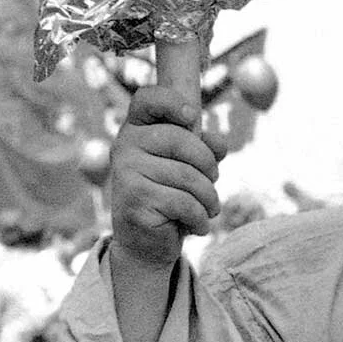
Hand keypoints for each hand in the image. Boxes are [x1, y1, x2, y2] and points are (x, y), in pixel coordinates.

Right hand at [108, 84, 222, 269]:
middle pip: (182, 140)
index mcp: (137, 129)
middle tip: (212, 182)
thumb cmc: (171, 194)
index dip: (171, 101)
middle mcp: (125, 146)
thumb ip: (205, 147)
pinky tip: (196, 225)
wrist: (146, 243)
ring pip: (188, 176)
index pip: (147, 98)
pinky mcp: (135, 200)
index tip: (191, 117)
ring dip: (209, 198)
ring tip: (207, 209)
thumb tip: (217, 142)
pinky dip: (200, 218)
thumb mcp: (191, 165)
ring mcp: (127, 173)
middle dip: (208, 166)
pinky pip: (184, 203)